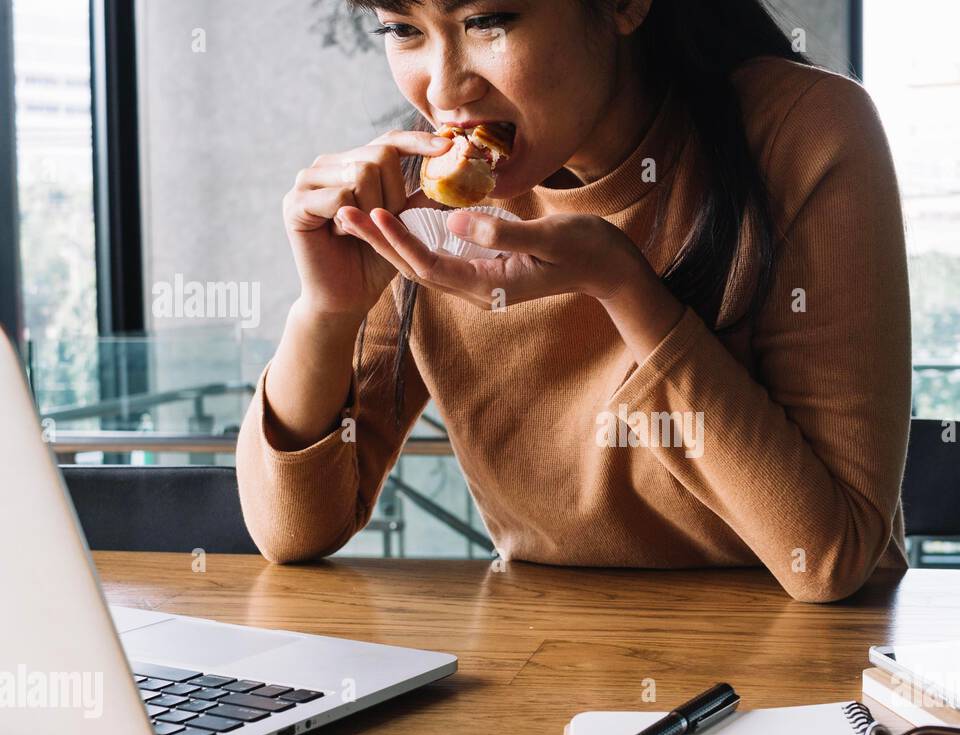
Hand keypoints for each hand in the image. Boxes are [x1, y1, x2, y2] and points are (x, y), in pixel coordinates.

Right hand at [282, 129, 453, 319]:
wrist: (345, 297)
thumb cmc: (375, 261)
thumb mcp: (405, 225)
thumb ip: (419, 197)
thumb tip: (450, 170)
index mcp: (352, 164)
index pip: (389, 141)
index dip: (418, 142)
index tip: (448, 147)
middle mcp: (328, 165)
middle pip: (380, 155)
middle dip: (394, 194)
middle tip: (381, 223)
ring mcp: (307, 180)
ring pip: (362, 172)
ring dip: (373, 209)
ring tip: (357, 230)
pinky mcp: (296, 202)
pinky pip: (340, 196)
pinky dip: (350, 220)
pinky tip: (340, 235)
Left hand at [336, 206, 644, 309]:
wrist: (610, 268)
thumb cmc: (586, 250)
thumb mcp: (548, 237)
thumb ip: (502, 231)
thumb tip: (453, 220)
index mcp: (490, 286)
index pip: (432, 266)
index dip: (400, 242)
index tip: (373, 214)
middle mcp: (478, 289)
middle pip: (417, 268)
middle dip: (379, 242)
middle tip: (341, 212)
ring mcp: (481, 280)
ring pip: (424, 262)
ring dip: (390, 240)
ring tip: (356, 214)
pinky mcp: (486, 267)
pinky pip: (441, 254)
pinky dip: (414, 236)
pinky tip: (396, 216)